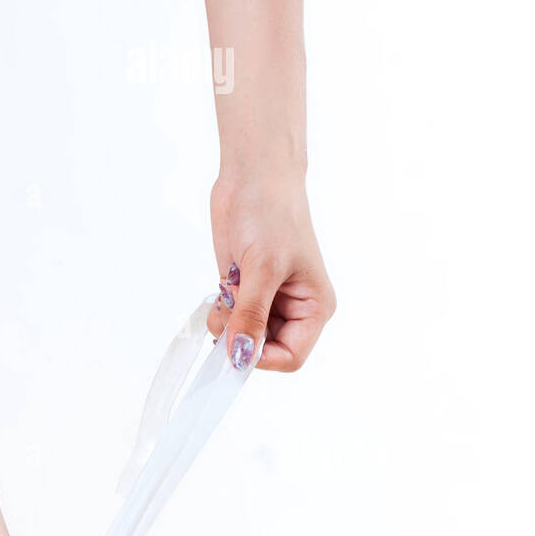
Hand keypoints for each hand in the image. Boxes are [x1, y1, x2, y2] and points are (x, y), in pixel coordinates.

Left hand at [207, 175, 335, 371]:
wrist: (252, 177)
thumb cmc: (271, 213)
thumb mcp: (262, 269)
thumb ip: (251, 316)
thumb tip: (241, 357)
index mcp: (314, 308)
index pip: (290, 358)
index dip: (260, 357)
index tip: (236, 340)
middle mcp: (294, 310)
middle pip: (263, 351)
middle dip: (240, 334)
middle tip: (230, 306)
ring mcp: (268, 303)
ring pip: (241, 338)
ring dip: (228, 321)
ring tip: (231, 287)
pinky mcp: (246, 293)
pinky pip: (229, 321)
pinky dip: (220, 311)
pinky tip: (225, 284)